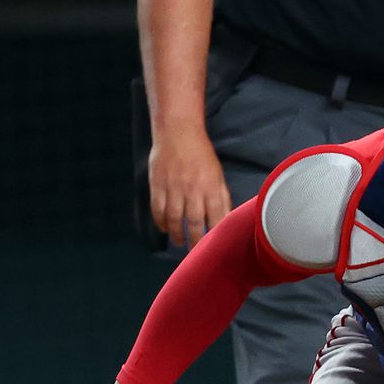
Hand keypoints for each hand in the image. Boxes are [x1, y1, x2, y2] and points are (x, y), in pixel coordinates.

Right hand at [148, 125, 229, 247]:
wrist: (178, 132)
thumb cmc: (201, 155)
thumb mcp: (218, 175)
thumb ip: (222, 197)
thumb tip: (226, 218)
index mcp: (211, 186)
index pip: (216, 217)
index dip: (215, 235)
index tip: (215, 247)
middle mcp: (193, 189)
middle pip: (194, 223)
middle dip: (196, 241)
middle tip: (195, 252)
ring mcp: (173, 187)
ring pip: (174, 219)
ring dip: (177, 235)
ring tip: (179, 242)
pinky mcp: (158, 184)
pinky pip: (158, 209)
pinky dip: (161, 222)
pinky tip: (165, 229)